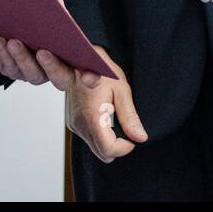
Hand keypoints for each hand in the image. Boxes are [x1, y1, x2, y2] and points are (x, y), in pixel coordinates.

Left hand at [0, 0, 102, 90]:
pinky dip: (3, 55)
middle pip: (59, 79)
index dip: (91, 77)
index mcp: (72, 57)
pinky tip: (0, 40)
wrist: (14, 12)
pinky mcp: (12, 69)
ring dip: (22, 58)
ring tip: (14, 41)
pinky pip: (8, 68)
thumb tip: (54, 4)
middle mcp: (55, 70)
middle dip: (51, 67)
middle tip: (43, 52)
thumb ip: (56, 6)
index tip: (88, 78)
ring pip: (30, 74)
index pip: (89, 74)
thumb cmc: (39, 12)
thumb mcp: (51, 5)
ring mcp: (33, 72)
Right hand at [65, 44, 146, 162]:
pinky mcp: (71, 122)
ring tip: (113, 116)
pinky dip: (99, 134)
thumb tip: (140, 138)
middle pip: (102, 153)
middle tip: (124, 125)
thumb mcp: (122, 90)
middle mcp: (80, 124)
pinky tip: (103, 115)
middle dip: (117, 146)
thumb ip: (130, 117)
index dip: (124, 148)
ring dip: (107, 140)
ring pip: (95, 147)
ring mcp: (74, 123)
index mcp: (93, 116)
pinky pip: (88, 138)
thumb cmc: (103, 71)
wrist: (81, 58)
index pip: (109, 150)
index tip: (131, 137)